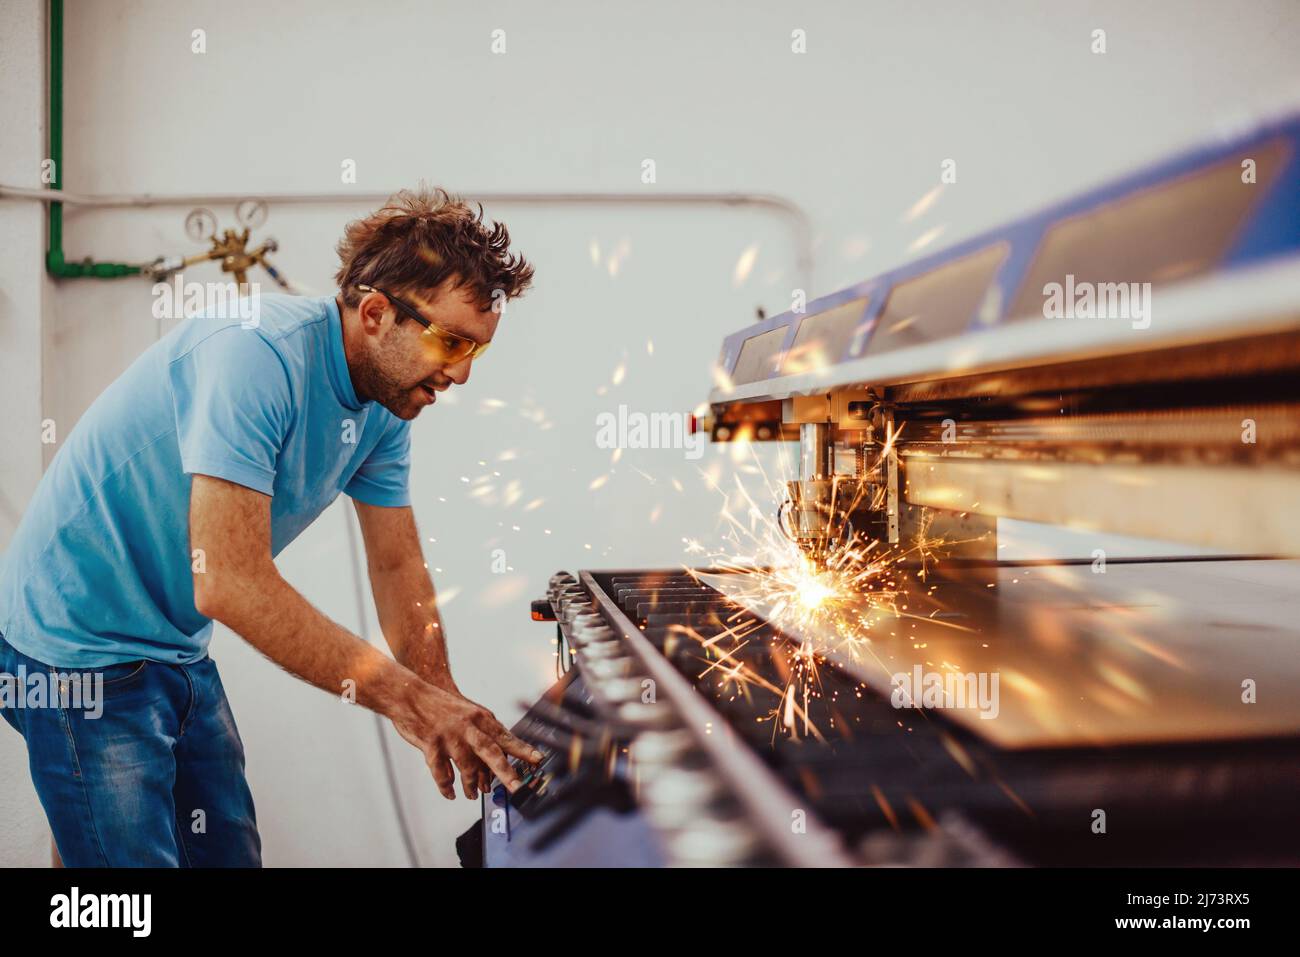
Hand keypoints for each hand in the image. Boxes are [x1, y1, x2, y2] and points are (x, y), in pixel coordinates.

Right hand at [390, 684, 540, 800]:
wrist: (411, 695)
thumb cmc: (443, 706)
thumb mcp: (469, 713)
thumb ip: (484, 733)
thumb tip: (499, 756)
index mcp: (480, 718)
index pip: (506, 736)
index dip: (522, 749)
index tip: (538, 759)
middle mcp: (468, 727)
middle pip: (490, 752)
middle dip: (505, 772)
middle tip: (517, 787)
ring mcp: (449, 737)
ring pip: (466, 767)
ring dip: (472, 785)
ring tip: (474, 795)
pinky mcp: (431, 745)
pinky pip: (441, 772)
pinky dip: (447, 786)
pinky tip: (451, 793)